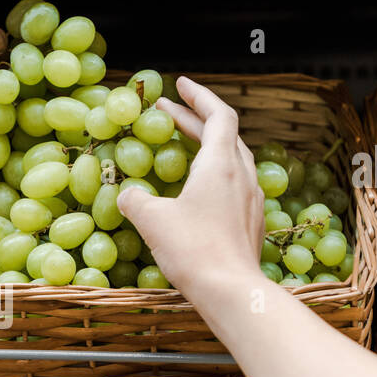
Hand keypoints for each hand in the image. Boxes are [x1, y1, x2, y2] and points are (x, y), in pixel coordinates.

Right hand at [118, 76, 262, 298]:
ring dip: (207, 147)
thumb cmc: (193, 250)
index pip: (218, 114)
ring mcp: (251, 200)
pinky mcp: (250, 222)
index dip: (199, 96)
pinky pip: (234, 186)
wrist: (231, 292)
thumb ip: (134, 199)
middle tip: (168, 112)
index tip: (181, 84)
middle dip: (195, 120)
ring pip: (232, 160)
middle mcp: (242, 176)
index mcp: (221, 164)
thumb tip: (126, 194)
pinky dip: (214, 175)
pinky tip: (196, 191)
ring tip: (183, 147)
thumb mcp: (152, 219)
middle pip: (224, 135)